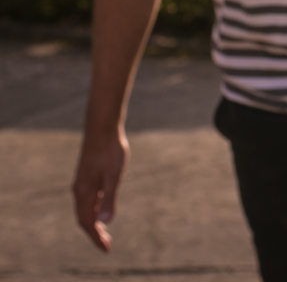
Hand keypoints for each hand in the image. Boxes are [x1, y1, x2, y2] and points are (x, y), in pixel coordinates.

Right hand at [72, 128, 128, 251]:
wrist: (102, 128)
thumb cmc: (110, 150)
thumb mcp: (114, 175)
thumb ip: (109, 198)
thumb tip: (105, 222)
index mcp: (84, 192)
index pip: (87, 223)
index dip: (96, 238)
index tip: (106, 249)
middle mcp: (79, 190)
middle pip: (84, 219)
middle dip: (94, 234)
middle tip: (107, 246)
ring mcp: (81, 183)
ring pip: (84, 210)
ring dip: (93, 223)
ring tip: (105, 233)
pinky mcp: (86, 176)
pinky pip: (86, 200)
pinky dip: (93, 211)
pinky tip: (101, 212)